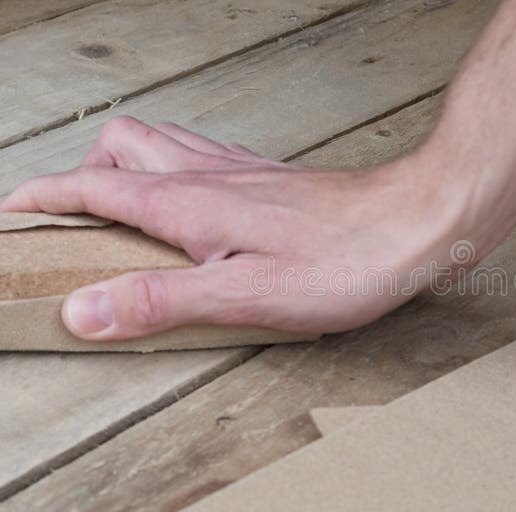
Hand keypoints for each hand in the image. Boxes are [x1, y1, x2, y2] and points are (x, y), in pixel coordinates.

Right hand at [1, 116, 470, 339]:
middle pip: (120, 146)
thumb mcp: (244, 294)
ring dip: (128, 166)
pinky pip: (207, 154)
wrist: (417, 221)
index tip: (15, 220)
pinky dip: (179, 169)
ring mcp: (243, 171)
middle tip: (77, 221)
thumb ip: (158, 299)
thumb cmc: (346, 259)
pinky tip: (197, 204)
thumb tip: (82, 308)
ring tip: (124, 209)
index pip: (91, 188)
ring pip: (163, 142)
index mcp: (188, 204)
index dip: (44, 201)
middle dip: (83, 175)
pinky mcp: (273, 179)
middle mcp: (209, 174)